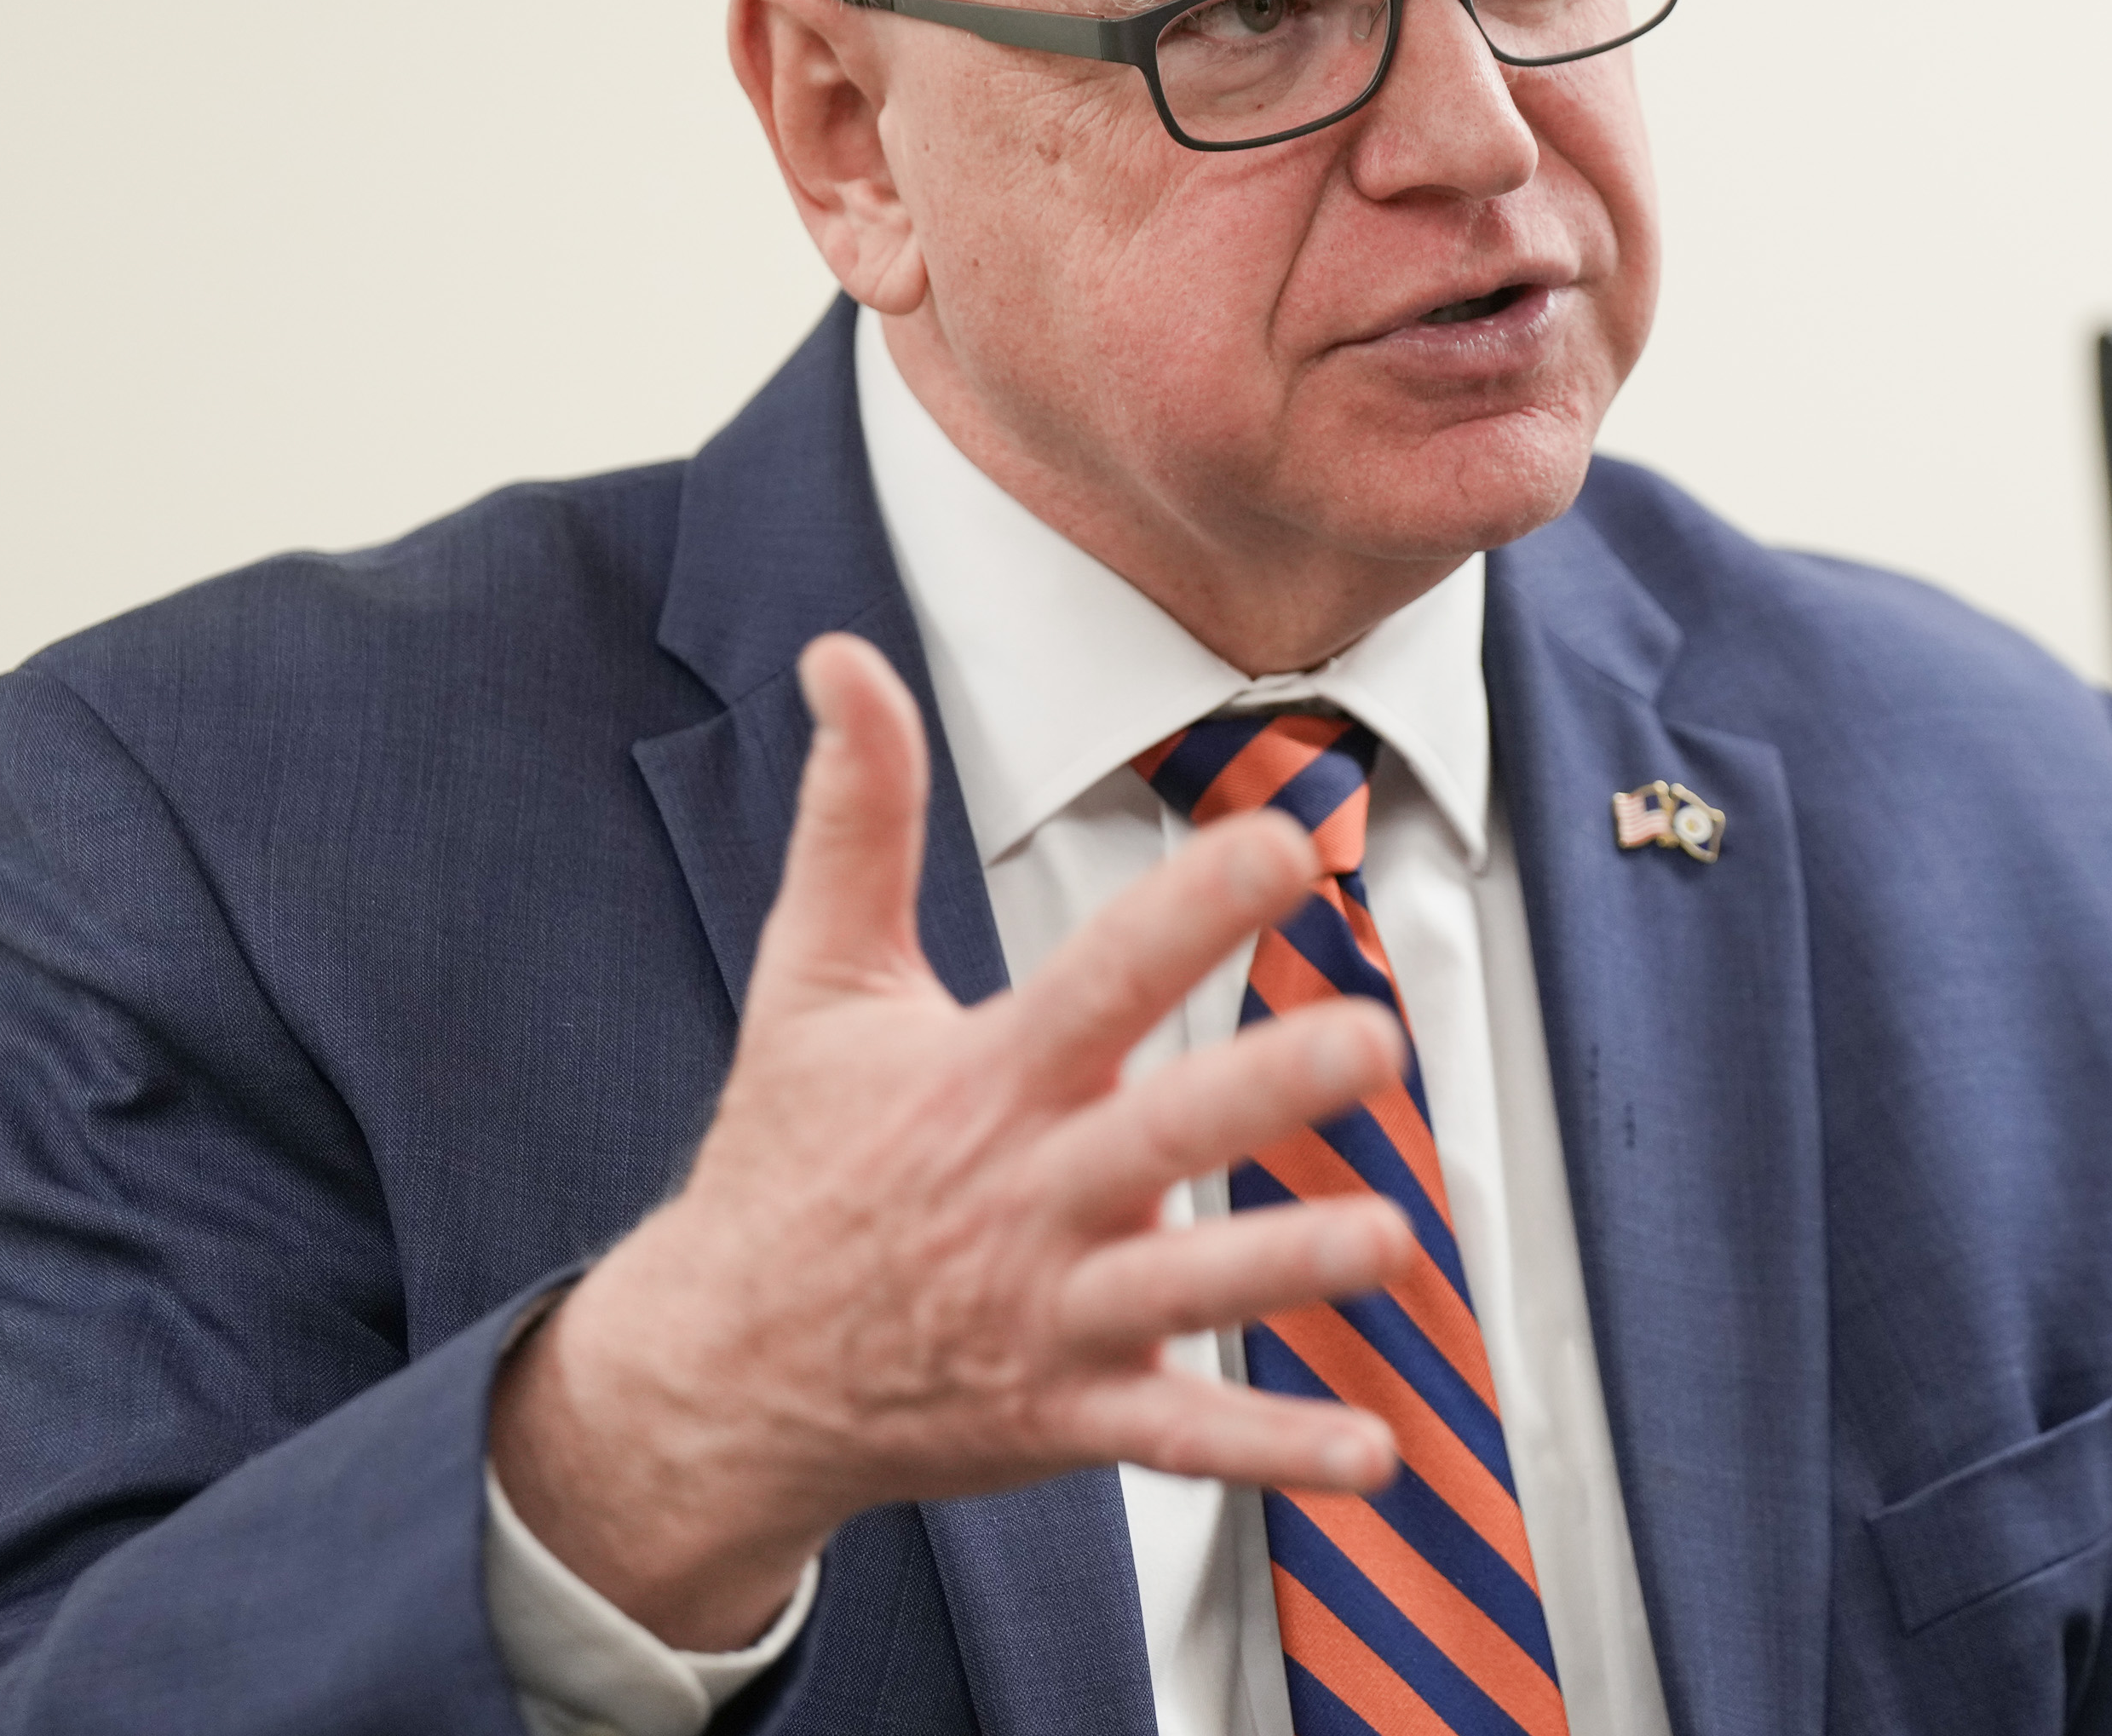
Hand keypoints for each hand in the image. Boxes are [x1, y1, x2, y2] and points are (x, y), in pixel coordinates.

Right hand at [489, 632, 1411, 1647]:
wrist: (719, 1370)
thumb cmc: (791, 1158)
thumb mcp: (812, 980)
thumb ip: (854, 817)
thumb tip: (843, 658)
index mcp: (986, 1079)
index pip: (1100, 975)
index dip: (1190, 908)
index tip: (1283, 846)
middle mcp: (1028, 1193)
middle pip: (1163, 1130)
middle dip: (1267, 1089)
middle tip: (1373, 1041)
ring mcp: (1051, 1312)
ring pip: (1190, 1287)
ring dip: (1291, 1267)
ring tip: (1392, 1238)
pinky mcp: (1067, 1414)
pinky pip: (1181, 1440)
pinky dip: (1275, 1453)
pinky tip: (1375, 1452)